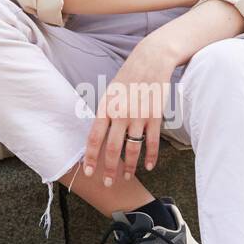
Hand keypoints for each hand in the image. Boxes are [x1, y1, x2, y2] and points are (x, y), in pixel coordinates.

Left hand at [82, 39, 177, 184]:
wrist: (151, 60)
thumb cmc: (128, 77)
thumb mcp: (110, 92)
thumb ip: (105, 113)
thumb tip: (98, 134)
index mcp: (106, 107)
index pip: (94, 137)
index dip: (90, 157)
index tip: (88, 171)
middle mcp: (121, 113)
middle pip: (113, 148)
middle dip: (109, 169)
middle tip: (107, 183)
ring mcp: (139, 116)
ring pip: (133, 148)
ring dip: (129, 166)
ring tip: (126, 177)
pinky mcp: (155, 116)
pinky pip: (152, 142)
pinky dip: (151, 156)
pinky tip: (149, 166)